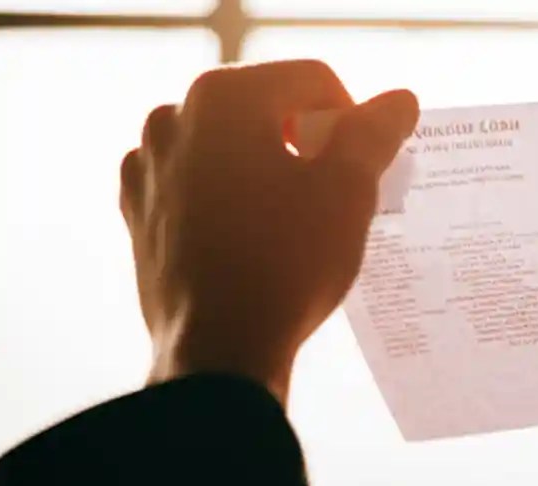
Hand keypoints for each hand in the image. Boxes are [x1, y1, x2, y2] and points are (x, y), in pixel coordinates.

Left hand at [119, 60, 418, 402]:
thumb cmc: (287, 264)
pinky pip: (201, 191)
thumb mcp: (349, 191)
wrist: (219, 350)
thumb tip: (397, 102)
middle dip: (309, 149)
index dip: (353, 124)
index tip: (365, 175)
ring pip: (232, 152)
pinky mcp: (140, 215)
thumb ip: (374, 134)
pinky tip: (257, 246)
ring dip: (271, 177)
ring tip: (298, 229)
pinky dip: (233, 205)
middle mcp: (172, 119)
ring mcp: (148, 168)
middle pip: (267, 112)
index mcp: (223, 98)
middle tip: (338, 202)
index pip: (313, 83)